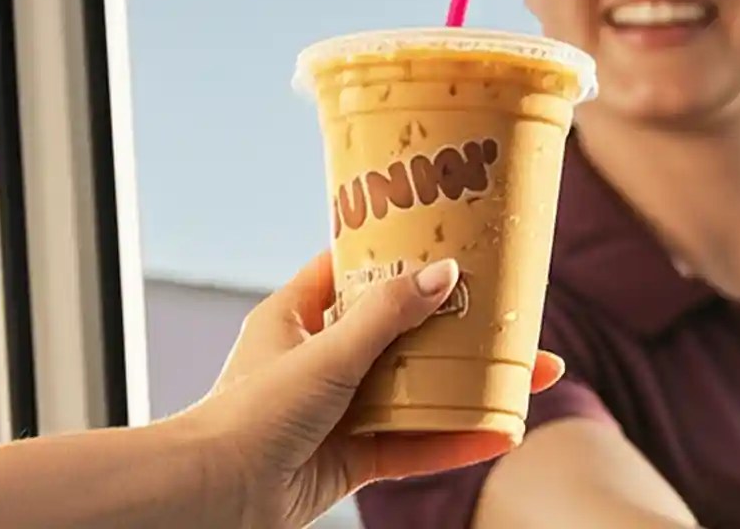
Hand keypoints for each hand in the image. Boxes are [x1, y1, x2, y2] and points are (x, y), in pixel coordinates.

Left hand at [174, 252, 563, 527]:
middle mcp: (319, 359)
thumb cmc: (248, 414)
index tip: (448, 239)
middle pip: (403, 333)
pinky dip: (456, 439)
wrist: (212, 500)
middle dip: (459, 329)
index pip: (352, 270)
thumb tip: (445, 273)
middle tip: (513, 317)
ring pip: (417, 390)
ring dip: (470, 385)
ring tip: (528, 376)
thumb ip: (388, 314)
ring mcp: (338, 410)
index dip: (398, 253)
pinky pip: (414, 444)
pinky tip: (500, 431)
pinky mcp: (352, 459)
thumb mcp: (326, 351)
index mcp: (297, 316)